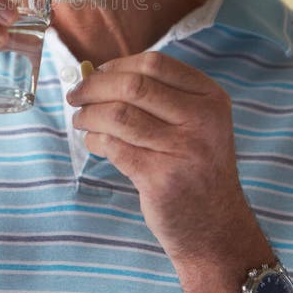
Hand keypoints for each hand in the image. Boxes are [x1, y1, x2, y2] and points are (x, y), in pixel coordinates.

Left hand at [67, 52, 260, 272]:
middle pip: (134, 85)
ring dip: (89, 115)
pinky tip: (93, 142)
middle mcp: (202, 120)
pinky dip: (94, 140)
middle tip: (76, 96)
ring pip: (118, 115)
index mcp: (211, 98)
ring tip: (81, 120)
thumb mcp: (198, 124)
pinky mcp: (161, 178)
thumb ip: (161, 97)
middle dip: (94, 87)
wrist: (216, 228)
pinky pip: (114, 146)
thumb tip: (99, 75)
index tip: (96, 74)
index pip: (155, 64)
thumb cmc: (196, 168)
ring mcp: (183, 149)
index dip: (117, 65)